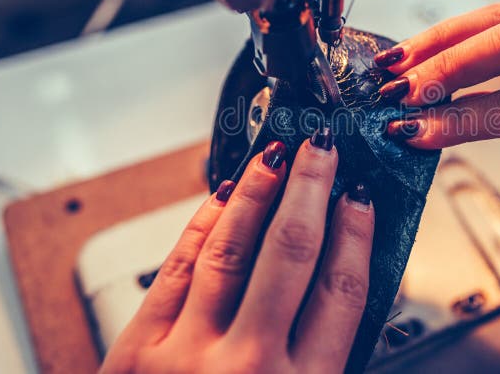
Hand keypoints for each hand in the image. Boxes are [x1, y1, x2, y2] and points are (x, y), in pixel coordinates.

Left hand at [101, 134, 374, 373]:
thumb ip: (323, 360)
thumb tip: (344, 289)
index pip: (342, 290)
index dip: (356, 233)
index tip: (361, 197)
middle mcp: (249, 367)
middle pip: (292, 252)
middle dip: (312, 188)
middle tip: (323, 147)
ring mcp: (188, 354)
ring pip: (233, 247)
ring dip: (258, 192)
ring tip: (277, 154)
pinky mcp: (138, 349)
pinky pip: (179, 268)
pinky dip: (203, 225)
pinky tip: (221, 197)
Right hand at [376, 0, 499, 157]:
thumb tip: (437, 121)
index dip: (461, 118)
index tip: (413, 131)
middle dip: (446, 68)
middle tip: (398, 94)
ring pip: (497, 17)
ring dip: (438, 42)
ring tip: (395, 68)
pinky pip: (498, 9)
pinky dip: (453, 29)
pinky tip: (421, 47)